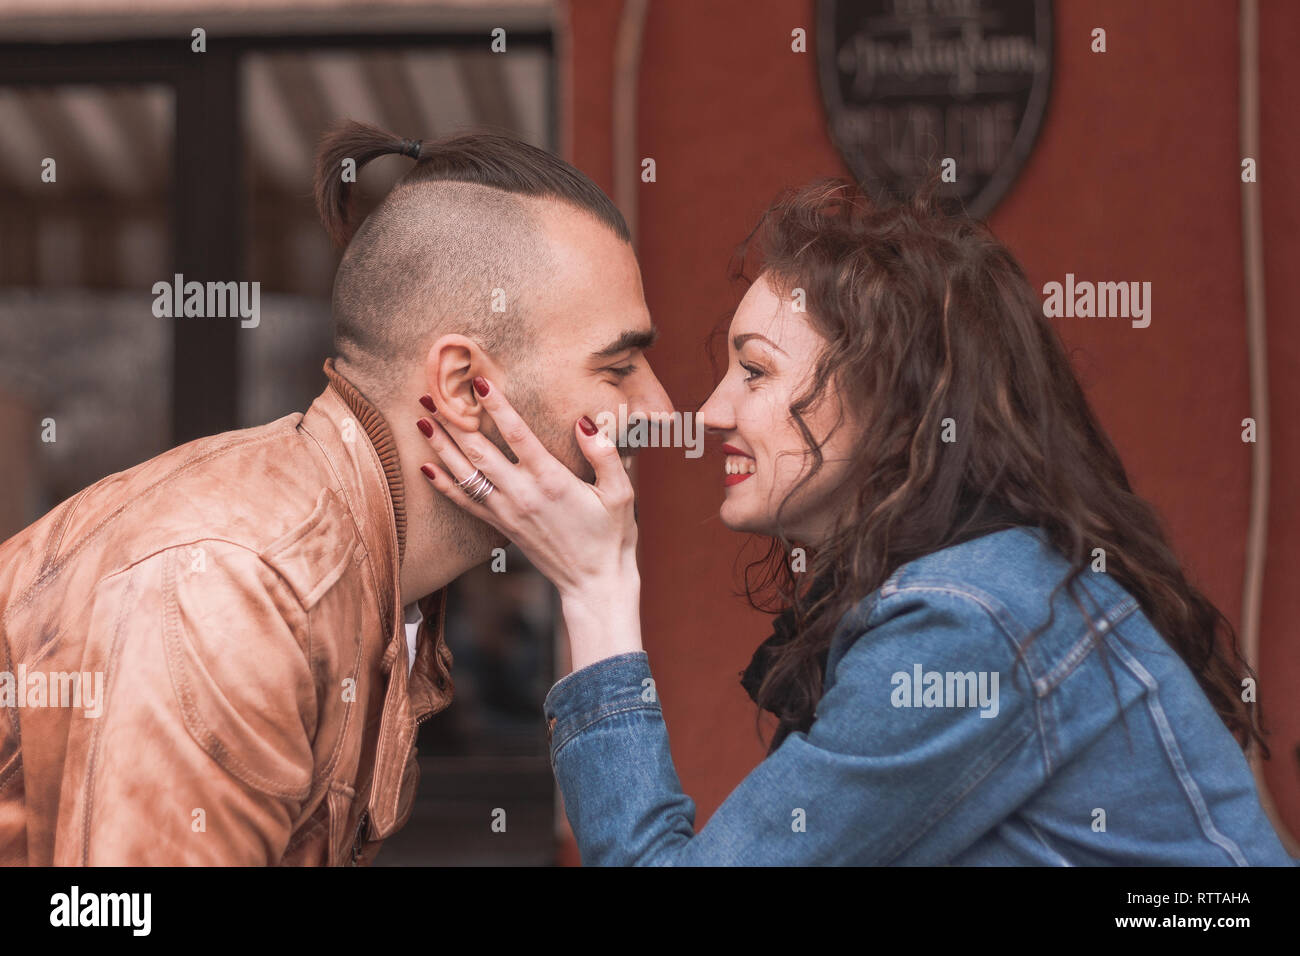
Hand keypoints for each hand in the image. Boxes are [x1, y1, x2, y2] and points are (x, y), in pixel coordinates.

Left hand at [415, 377, 642, 668]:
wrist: (594, 583)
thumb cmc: (611, 535)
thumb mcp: (620, 493)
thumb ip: (604, 455)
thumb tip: (583, 422)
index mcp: (551, 480)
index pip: (517, 435)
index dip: (496, 407)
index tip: (478, 382)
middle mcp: (522, 494)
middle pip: (478, 451)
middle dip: (453, 420)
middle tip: (431, 392)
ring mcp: (507, 512)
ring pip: (465, 474)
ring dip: (441, 446)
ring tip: (421, 419)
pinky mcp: (500, 527)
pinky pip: (465, 503)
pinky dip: (443, 484)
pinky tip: (426, 467)